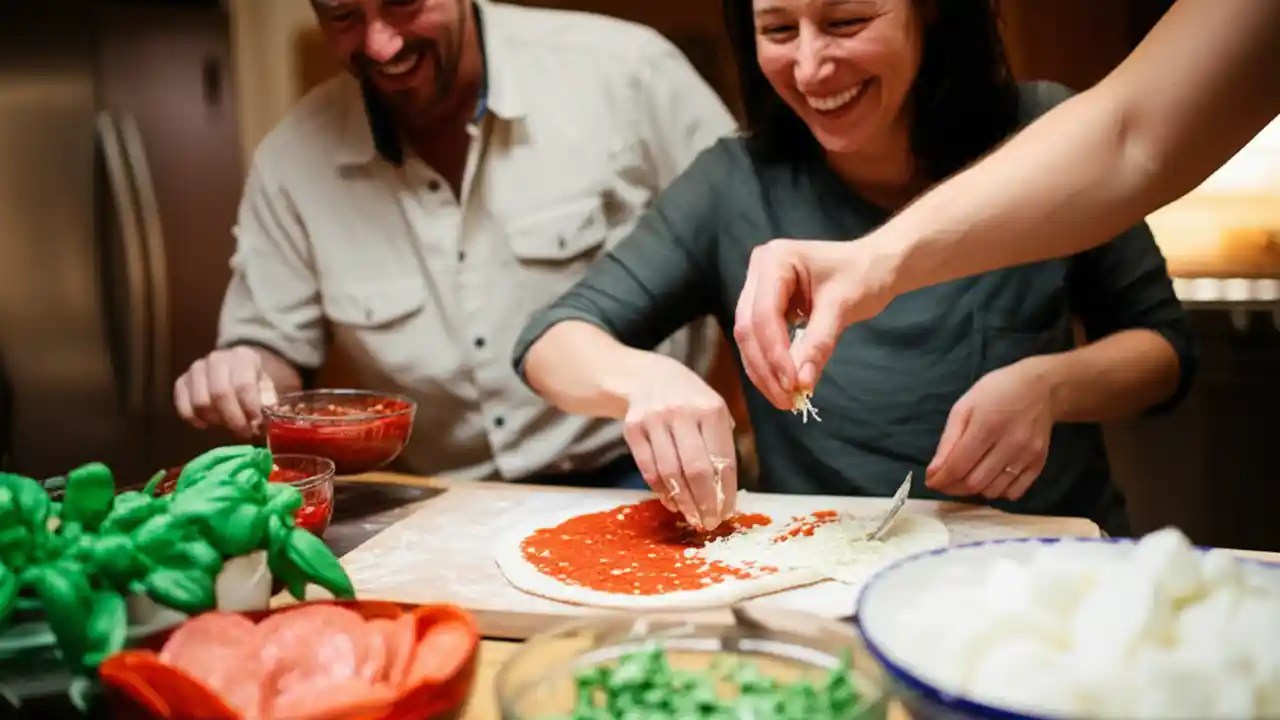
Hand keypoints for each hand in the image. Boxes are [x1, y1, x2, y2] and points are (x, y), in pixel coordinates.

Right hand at [174, 347, 277, 438]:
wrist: (236, 369)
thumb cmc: (255, 381)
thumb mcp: (269, 385)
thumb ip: (269, 400)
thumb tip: (266, 414)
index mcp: (242, 357)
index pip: (243, 384)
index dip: (249, 407)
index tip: (256, 422)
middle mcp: (216, 359)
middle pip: (220, 394)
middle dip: (233, 419)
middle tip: (244, 432)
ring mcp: (196, 369)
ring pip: (201, 402)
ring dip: (216, 420)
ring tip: (229, 425)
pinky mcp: (182, 382)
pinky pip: (183, 406)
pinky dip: (195, 419)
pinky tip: (208, 424)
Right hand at [621, 355, 737, 531]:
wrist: (647, 377)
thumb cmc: (690, 400)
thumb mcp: (714, 408)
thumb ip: (721, 443)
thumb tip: (725, 491)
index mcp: (710, 409)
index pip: (722, 458)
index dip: (726, 490)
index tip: (727, 512)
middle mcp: (682, 413)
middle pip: (696, 470)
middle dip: (705, 502)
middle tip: (709, 523)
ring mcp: (654, 420)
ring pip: (670, 473)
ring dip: (683, 501)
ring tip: (692, 518)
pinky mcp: (633, 429)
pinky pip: (648, 468)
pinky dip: (661, 491)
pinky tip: (672, 502)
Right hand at [734, 238, 898, 409]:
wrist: (875, 265)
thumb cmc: (863, 275)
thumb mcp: (842, 307)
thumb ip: (818, 343)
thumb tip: (802, 383)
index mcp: (774, 260)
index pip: (764, 314)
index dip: (774, 353)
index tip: (792, 385)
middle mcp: (758, 271)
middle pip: (749, 328)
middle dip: (765, 367)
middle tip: (786, 400)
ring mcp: (758, 288)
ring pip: (749, 338)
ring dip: (764, 371)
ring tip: (785, 399)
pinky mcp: (765, 305)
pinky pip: (760, 339)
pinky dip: (770, 364)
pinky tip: (783, 384)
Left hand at [926, 358, 1056, 500]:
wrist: (1041, 388)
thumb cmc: (996, 392)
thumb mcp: (964, 407)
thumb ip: (948, 442)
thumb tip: (934, 473)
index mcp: (987, 426)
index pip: (958, 466)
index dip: (941, 479)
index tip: (932, 481)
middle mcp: (1010, 444)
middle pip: (974, 483)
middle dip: (954, 487)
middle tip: (946, 481)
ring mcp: (1027, 456)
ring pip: (993, 491)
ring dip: (975, 490)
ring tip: (968, 477)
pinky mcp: (1039, 463)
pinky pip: (1014, 492)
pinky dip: (998, 491)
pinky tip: (991, 478)